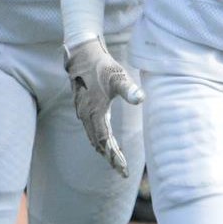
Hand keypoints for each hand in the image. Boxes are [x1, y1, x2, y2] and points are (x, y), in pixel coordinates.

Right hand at [64, 36, 140, 175]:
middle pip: (98, 143)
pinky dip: (98, 140)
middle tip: (122, 170)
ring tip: (115, 160)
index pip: (105, 141)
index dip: (114, 156)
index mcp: (94, 112)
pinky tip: (104, 141)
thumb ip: (128, 89)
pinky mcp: (82, 107)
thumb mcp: (117, 76)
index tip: (124, 169)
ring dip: (103, 149)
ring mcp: (81, 111)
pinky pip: (89, 130)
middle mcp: (85, 115)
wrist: (81, 54)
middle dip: (109, 157)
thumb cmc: (101, 65)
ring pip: (92, 137)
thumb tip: (141, 99)